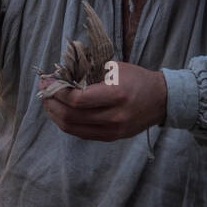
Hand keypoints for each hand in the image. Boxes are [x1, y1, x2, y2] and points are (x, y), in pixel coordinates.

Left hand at [39, 61, 166, 140]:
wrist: (162, 100)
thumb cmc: (137, 79)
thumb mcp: (115, 68)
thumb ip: (89, 71)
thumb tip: (60, 73)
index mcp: (116, 95)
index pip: (77, 100)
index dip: (58, 92)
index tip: (48, 82)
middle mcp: (114, 116)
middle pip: (71, 116)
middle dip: (52, 103)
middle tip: (44, 91)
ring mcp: (113, 130)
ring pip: (73, 128)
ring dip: (55, 115)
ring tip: (49, 102)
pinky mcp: (111, 137)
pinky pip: (81, 133)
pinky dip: (67, 123)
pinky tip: (60, 112)